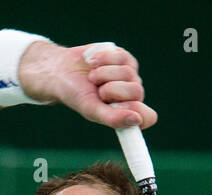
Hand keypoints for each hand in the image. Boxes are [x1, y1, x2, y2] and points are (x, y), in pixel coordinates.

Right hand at [21, 42, 156, 130]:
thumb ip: (112, 118)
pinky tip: (93, 62)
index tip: (117, 107)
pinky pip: (121, 57)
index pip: (148, 117)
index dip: (136, 111)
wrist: (63, 71)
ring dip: (103, 74)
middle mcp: (132, 96)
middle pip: (137, 92)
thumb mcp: (91, 110)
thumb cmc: (77, 95)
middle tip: (97, 90)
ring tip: (92, 77)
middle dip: (111, 89)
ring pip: (128, 73)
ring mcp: (130, 75)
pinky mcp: (124, 58)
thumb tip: (136, 120)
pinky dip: (103, 59)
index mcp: (126, 113)